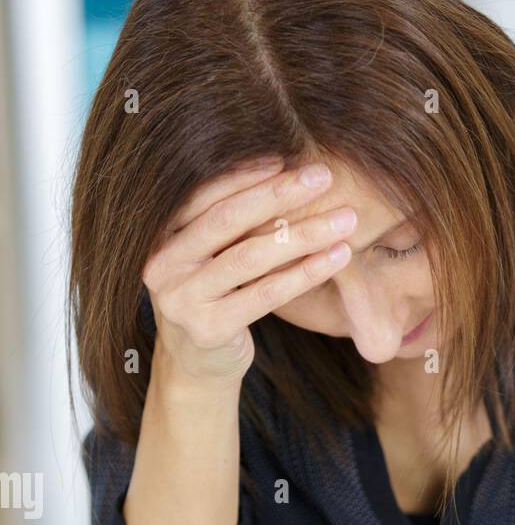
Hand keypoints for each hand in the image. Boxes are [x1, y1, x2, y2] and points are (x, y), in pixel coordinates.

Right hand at [141, 158, 356, 385]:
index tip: (289, 158)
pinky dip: (305, 273)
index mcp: (160, 235)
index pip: (205, 194)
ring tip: (345, 220)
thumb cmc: (213, 299)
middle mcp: (163, 265)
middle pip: (227, 219)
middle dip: (279, 194)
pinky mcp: (210, 329)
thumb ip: (230, 223)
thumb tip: (282, 169)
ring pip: (251, 257)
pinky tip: (336, 257)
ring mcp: (183, 299)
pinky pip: (266, 294)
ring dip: (303, 234)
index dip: (247, 175)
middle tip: (323, 176)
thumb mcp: (212, 256)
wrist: (198, 366)